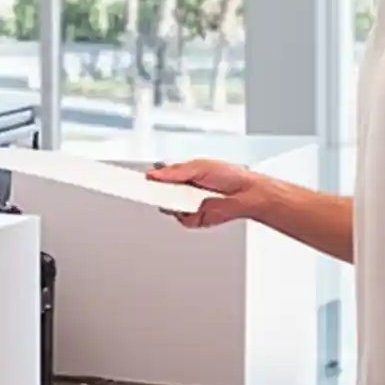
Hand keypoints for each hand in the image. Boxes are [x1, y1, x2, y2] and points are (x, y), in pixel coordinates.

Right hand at [146, 158, 263, 227]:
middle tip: (147, 189)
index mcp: (183, 174)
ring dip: (170, 202)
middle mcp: (184, 190)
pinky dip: (182, 213)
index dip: (149, 178)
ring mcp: (188, 205)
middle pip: (160, 192)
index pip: (159, 176)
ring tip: (176, 195)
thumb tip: (155, 173)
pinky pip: (181, 218)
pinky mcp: (194, 219)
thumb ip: (175, 171)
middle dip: (154, 191)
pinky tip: (189, 205)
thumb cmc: (229, 175)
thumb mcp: (198, 166)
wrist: (246, 193)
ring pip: (168, 206)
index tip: (137, 178)